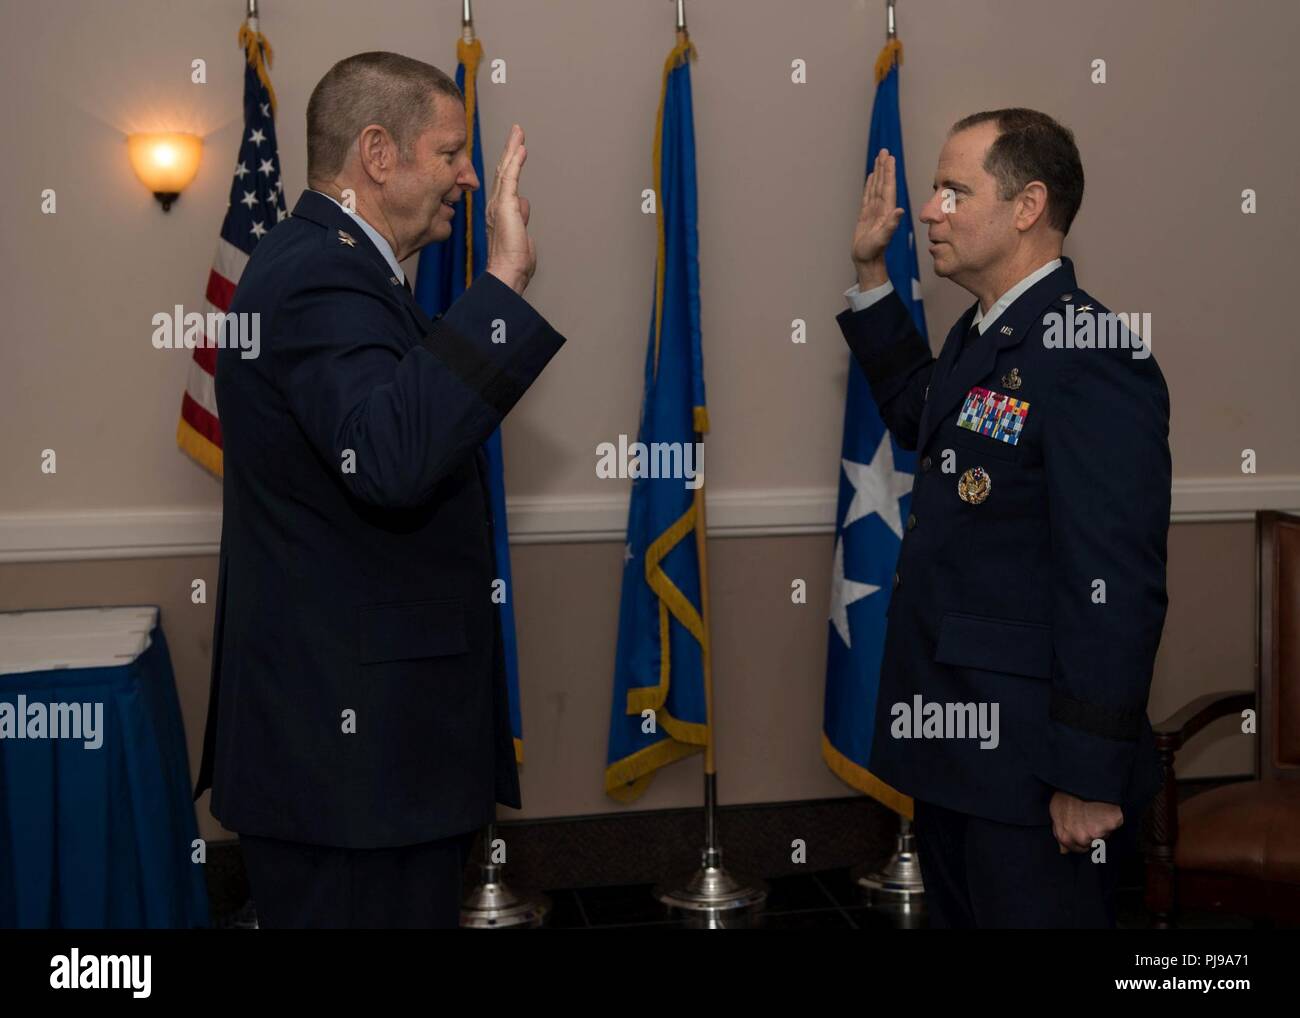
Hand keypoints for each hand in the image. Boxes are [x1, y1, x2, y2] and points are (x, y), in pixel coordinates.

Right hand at [485, 124, 535, 295]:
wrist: (508, 272)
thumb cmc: (514, 262)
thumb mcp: (522, 235)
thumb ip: (521, 217)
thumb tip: (524, 204)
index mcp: (499, 213)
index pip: (506, 183)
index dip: (510, 165)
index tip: (516, 150)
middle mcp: (496, 205)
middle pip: (504, 171)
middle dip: (510, 150)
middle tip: (516, 132)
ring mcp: (499, 204)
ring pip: (506, 170)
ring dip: (513, 150)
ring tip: (518, 133)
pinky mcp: (505, 204)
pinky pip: (511, 177)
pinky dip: (516, 161)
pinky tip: (521, 148)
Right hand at [851, 148, 905, 290]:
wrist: (868, 262)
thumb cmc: (873, 252)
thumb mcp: (882, 239)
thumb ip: (891, 225)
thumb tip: (899, 211)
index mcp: (886, 210)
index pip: (888, 187)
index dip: (889, 172)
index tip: (889, 158)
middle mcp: (882, 208)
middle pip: (882, 183)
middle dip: (884, 167)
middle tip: (884, 151)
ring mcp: (874, 211)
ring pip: (876, 187)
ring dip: (877, 173)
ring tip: (878, 159)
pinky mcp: (866, 215)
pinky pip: (868, 196)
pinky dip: (869, 185)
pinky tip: (870, 177)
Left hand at [1049, 791, 1122, 853]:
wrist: (1083, 778)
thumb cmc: (1068, 791)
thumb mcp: (1056, 809)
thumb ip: (1060, 830)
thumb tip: (1063, 850)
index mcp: (1064, 835)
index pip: (1073, 849)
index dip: (1077, 840)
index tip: (1080, 831)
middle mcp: (1080, 838)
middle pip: (1090, 844)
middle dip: (1091, 834)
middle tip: (1089, 816)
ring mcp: (1096, 833)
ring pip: (1103, 836)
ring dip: (1101, 826)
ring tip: (1095, 809)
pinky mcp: (1110, 825)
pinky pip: (1114, 826)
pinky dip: (1112, 819)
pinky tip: (1104, 808)